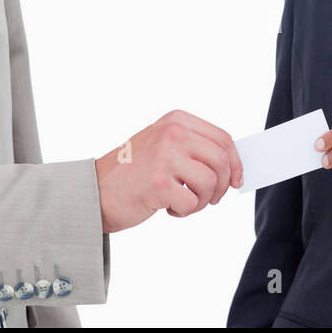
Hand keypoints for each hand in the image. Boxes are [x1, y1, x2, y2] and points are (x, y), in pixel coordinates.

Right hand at [95, 110, 243, 232]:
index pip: (222, 138)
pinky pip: (192, 203)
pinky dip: (185, 212)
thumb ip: (193, 147)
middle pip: (221, 160)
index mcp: (176, 120)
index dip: (236, 162)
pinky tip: (168, 208)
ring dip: (201, 201)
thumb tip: (234, 165)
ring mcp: (164, 156)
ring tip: (183, 202)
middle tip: (210, 199)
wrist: (95, 190)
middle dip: (222, 186)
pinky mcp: (159, 183)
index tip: (236, 181)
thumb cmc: (132, 172)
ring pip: (210, 183)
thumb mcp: (163, 145)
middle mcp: (172, 133)